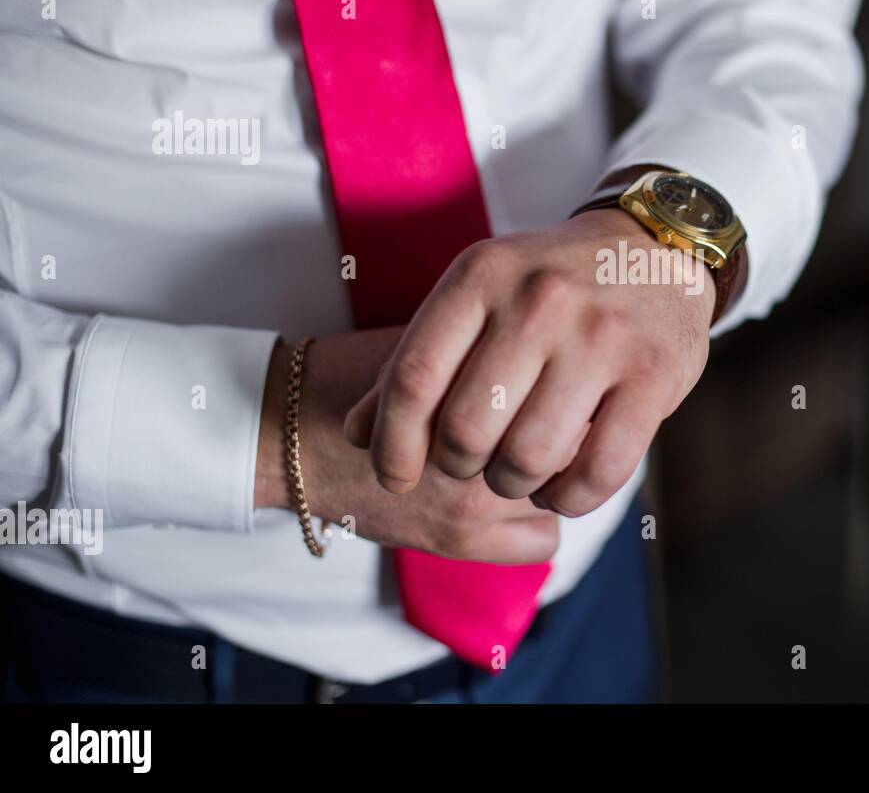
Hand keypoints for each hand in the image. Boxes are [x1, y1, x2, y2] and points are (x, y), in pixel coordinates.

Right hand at [255, 329, 557, 562]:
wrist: (288, 428)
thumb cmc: (359, 371)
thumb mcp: (431, 334)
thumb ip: (496, 342)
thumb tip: (567, 345)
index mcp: (481, 371)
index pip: (571, 378)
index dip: (574, 376)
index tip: (567, 373)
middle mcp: (484, 436)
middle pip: (575, 433)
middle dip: (574, 424)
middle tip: (558, 412)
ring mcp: (474, 494)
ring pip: (563, 486)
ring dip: (556, 473)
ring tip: (531, 454)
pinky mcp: (459, 538)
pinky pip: (542, 537)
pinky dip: (535, 521)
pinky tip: (514, 500)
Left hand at [344, 208, 714, 516]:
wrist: (656, 247)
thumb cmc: (550, 284)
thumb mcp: (479, 295)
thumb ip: (420, 358)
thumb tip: (359, 434)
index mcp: (483, 274)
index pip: (413, 377)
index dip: (394, 445)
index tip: (395, 478)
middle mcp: (541, 300)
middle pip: (467, 428)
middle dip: (459, 466)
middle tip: (473, 464)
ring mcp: (602, 337)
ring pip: (528, 457)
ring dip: (514, 484)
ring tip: (518, 474)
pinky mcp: (654, 375)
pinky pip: (598, 470)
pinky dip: (570, 498)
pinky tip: (562, 487)